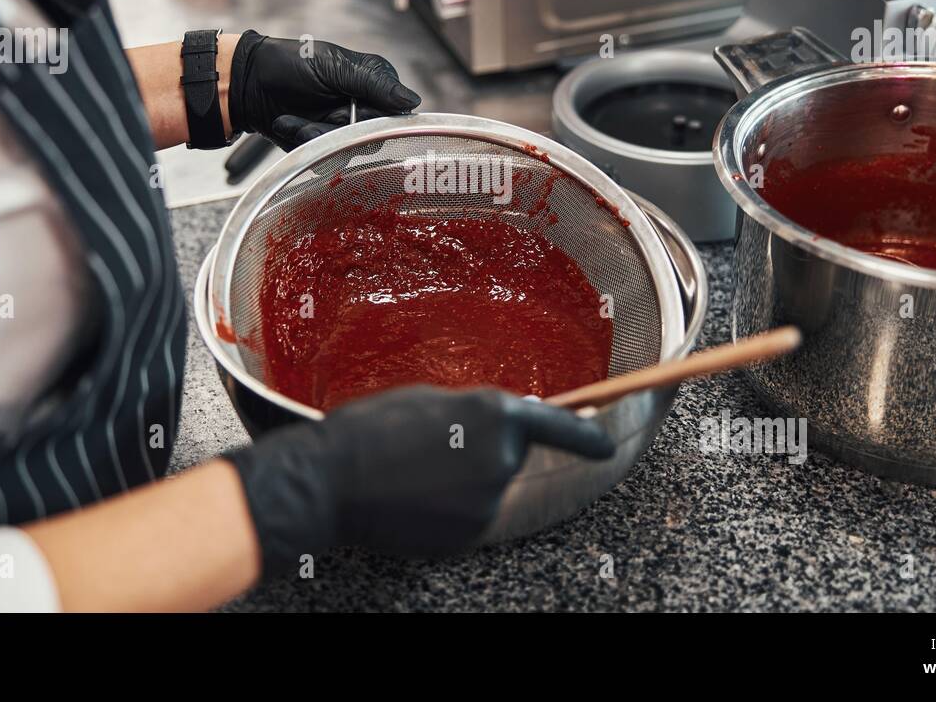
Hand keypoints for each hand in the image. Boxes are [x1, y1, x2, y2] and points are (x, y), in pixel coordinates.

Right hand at [226, 386, 614, 575]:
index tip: (606, 444)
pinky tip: (412, 498)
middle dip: (479, 450)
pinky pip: (468, 515)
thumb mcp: (429, 399)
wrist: (329, 481)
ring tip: (411, 471)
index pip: (555, 425)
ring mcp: (485, 502)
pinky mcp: (467, 534)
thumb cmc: (371, 429)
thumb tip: (504, 424)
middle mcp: (500, 460)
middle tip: (429, 446)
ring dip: (461, 480)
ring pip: (485, 487)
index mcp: (493, 415)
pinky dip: (448, 508)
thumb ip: (476, 411)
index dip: (584, 435)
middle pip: (508, 455)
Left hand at [228, 30, 420, 149]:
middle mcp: (361, 107)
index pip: (395, 112)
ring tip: (292, 117)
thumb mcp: (335, 67)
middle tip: (321, 111)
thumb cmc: (291, 63)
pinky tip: (287, 122)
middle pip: (370, 136)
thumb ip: (375, 85)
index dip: (376, 118)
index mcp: (373, 83)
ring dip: (314, 135)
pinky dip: (300, 140)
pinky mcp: (321, 143)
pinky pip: (323, 156)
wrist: (249, 81)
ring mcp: (340, 127)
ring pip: (345, 149)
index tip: (357, 114)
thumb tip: (411, 101)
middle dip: (339, 128)